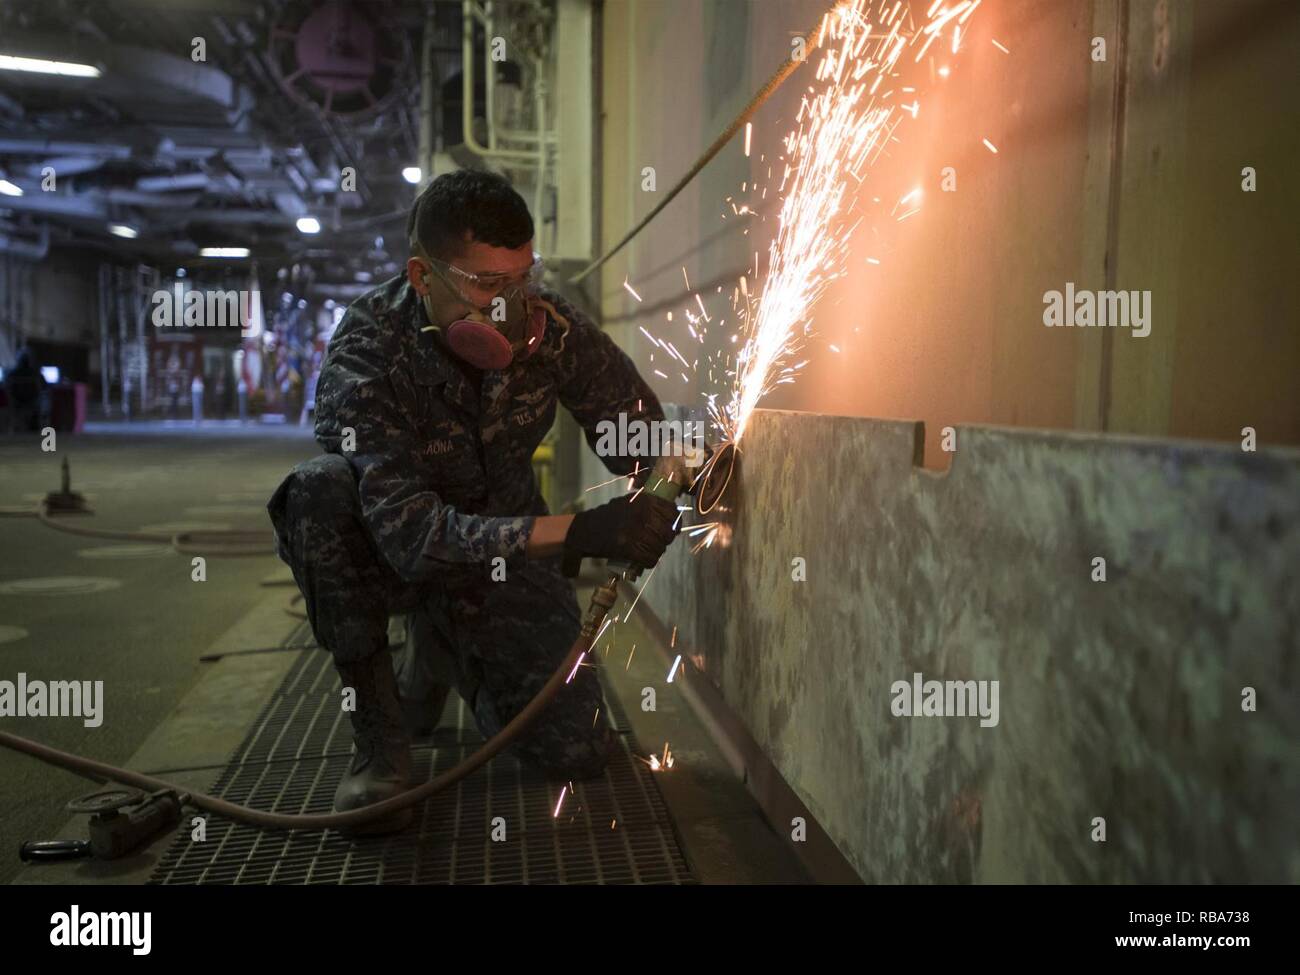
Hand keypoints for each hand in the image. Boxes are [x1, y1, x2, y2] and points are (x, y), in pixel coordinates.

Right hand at [562, 492, 679, 576]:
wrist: (582, 530)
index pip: (672, 512)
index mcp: (643, 500)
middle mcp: (642, 514)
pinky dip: (649, 562)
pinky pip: (650, 558)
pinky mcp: (628, 548)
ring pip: (660, 547)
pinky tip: (643, 560)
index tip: (670, 528)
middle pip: (668, 532)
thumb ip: (648, 505)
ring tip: (648, 551)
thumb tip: (672, 512)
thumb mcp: (628, 502)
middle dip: (665, 540)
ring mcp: (635, 531)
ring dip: (656, 552)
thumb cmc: (607, 516)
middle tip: (657, 542)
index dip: (674, 522)